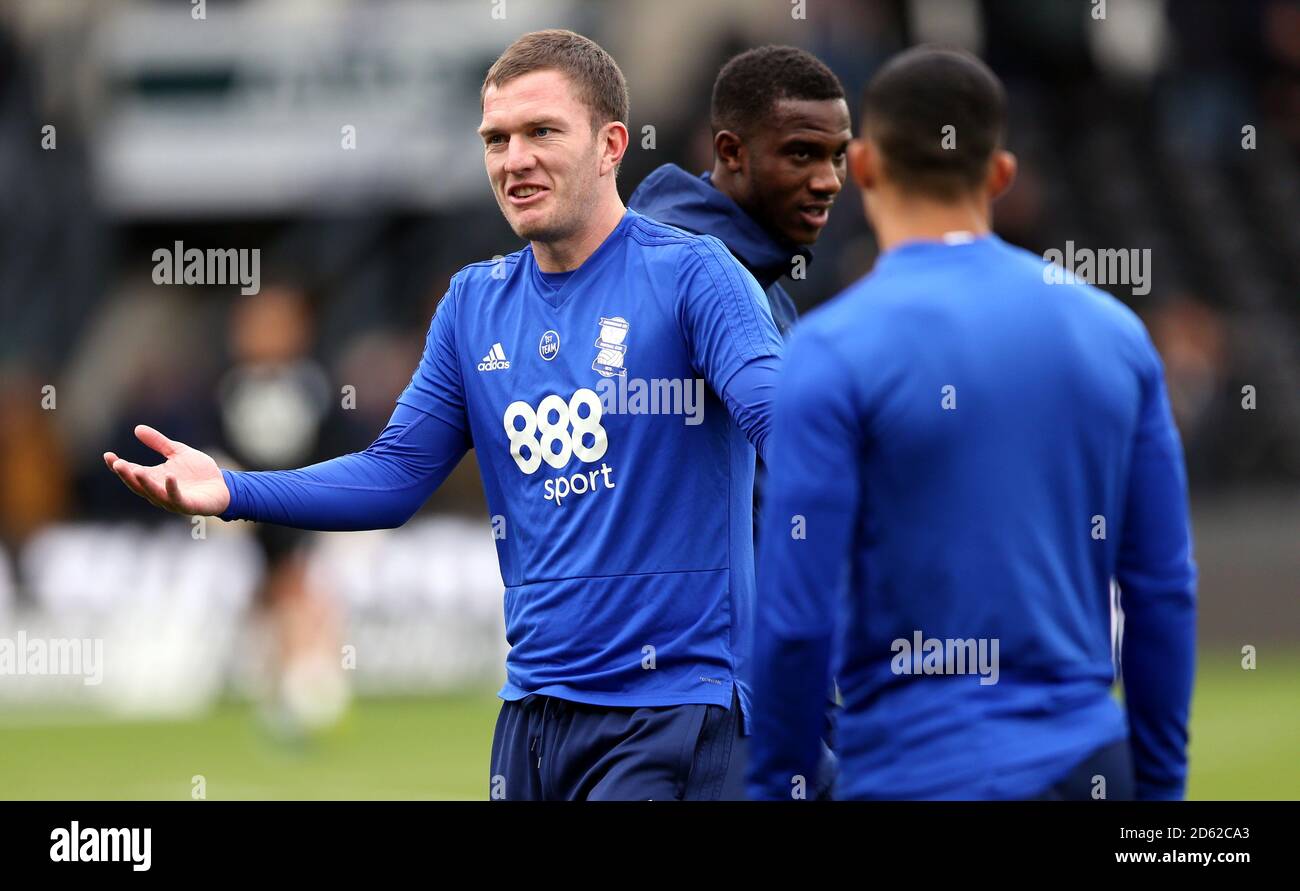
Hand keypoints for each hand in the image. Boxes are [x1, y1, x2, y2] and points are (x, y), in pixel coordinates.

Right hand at [104, 425, 230, 516]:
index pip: (131, 472)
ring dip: (144, 483)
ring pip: (154, 493)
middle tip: (117, 464)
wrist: (223, 486)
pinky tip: (169, 477)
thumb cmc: (199, 472)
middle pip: (138, 485)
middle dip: (126, 475)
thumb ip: (158, 442)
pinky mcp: (188, 505)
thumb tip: (137, 428)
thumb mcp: (177, 452)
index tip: (107, 455)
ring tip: (135, 470)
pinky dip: (172, 489)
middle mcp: (159, 491)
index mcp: (154, 478)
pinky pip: (177, 498)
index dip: (118, 465)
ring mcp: (172, 500)